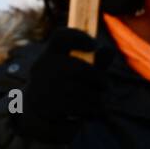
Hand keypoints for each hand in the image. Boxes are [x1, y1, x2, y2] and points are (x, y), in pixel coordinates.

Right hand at [18, 27, 113, 142]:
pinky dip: (91, 110)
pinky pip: (76, 109)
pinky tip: (95, 111)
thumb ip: (97, 59)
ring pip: (79, 92)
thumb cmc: (66, 81)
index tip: (94, 45)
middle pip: (78, 69)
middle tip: (105, 85)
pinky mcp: (46, 107)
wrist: (40, 109)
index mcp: (51, 53)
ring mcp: (42, 88)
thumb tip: (109, 51)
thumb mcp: (80, 67)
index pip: (60, 37)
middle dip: (98, 78)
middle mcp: (42, 67)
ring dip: (96, 97)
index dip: (79, 37)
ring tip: (100, 99)